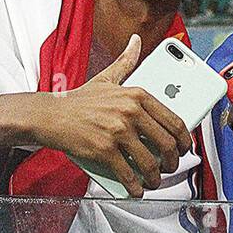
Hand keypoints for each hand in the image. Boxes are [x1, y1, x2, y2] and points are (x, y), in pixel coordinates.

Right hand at [46, 34, 191, 196]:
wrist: (49, 115)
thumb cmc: (79, 100)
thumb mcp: (107, 78)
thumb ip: (126, 61)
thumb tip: (137, 41)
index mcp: (137, 94)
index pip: (174, 120)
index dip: (183, 140)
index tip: (183, 149)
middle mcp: (131, 112)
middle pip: (166, 143)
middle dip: (173, 161)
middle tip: (170, 168)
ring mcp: (117, 131)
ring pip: (149, 162)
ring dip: (156, 177)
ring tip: (154, 181)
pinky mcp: (104, 150)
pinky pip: (128, 173)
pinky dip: (136, 186)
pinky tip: (137, 190)